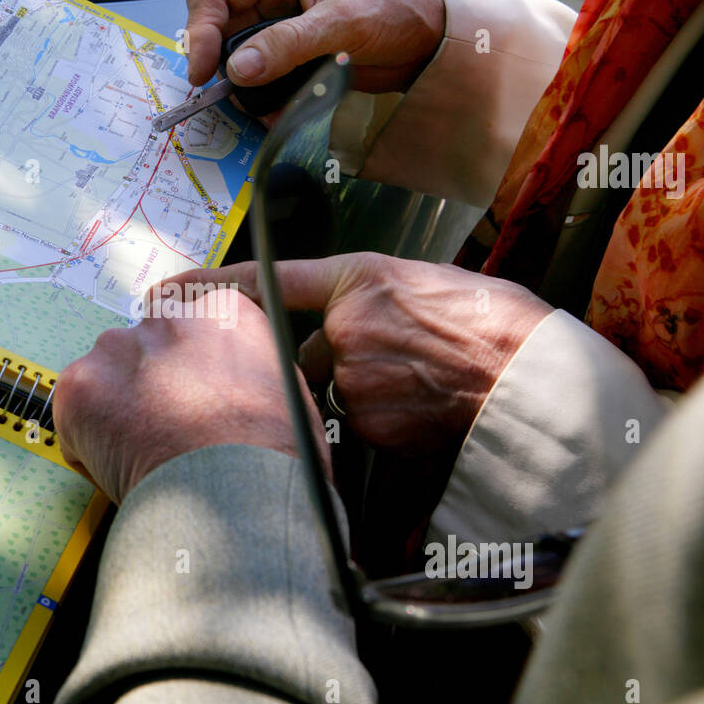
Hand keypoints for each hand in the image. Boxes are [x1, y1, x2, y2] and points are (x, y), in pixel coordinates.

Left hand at [53, 287, 326, 503]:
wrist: (235, 494)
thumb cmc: (272, 458)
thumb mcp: (287, 392)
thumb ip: (249, 370)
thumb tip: (240, 387)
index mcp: (223, 311)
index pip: (188, 318)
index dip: (184, 362)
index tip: (187, 389)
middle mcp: (167, 319)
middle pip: (143, 347)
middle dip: (148, 383)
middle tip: (166, 429)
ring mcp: (118, 349)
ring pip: (106, 378)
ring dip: (117, 410)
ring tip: (146, 454)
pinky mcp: (80, 384)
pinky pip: (75, 415)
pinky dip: (89, 442)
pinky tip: (123, 466)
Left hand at [165, 253, 552, 459]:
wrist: (535, 372)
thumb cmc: (492, 320)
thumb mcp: (423, 284)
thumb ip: (368, 299)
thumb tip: (338, 323)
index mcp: (359, 277)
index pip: (267, 280)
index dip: (211, 286)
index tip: (167, 292)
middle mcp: (347, 324)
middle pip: (303, 353)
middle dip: (329, 362)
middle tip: (394, 359)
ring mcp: (357, 376)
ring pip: (332, 393)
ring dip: (361, 394)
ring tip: (421, 383)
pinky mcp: (373, 423)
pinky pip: (358, 426)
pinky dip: (382, 423)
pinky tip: (424, 410)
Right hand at [184, 0, 445, 100]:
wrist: (429, 40)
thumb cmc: (396, 10)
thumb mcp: (343, 22)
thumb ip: (290, 43)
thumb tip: (239, 68)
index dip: (200, 31)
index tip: (203, 71)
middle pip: (218, 28)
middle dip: (221, 64)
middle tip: (230, 95)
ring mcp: (278, 26)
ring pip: (237, 59)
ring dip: (245, 87)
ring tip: (261, 107)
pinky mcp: (290, 56)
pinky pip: (261, 80)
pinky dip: (266, 99)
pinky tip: (280, 111)